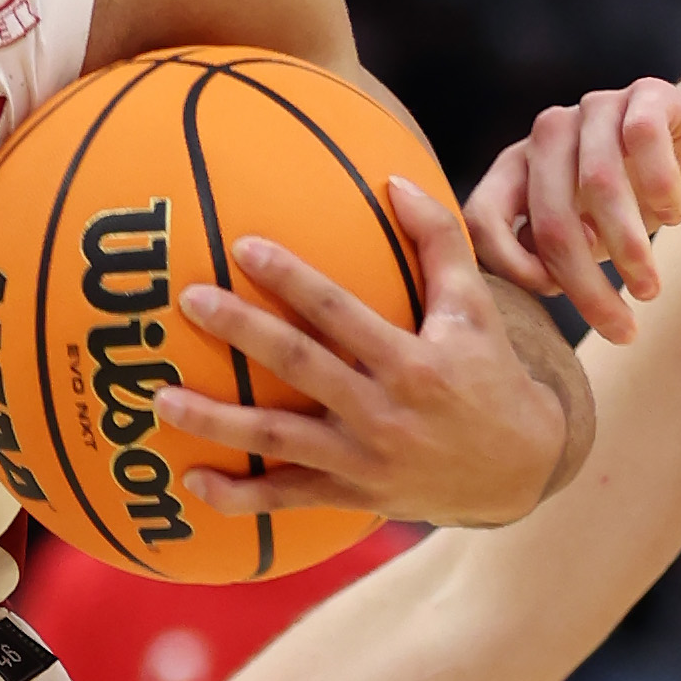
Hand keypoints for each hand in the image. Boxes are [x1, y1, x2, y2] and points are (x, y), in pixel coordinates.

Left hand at [152, 180, 570, 528]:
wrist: (519, 468)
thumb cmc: (488, 373)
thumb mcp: (474, 308)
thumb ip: (439, 241)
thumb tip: (397, 180)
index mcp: (412, 361)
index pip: (341, 313)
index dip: (293, 280)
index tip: (243, 248)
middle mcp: (384, 412)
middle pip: (299, 367)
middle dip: (241, 332)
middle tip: (189, 301)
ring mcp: (364, 461)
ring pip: (278, 442)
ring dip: (217, 423)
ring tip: (161, 400)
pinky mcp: (352, 496)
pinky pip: (288, 500)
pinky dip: (240, 497)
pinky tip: (192, 483)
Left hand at [469, 77, 680, 342]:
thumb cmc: (632, 196)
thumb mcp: (586, 230)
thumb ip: (550, 252)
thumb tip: (541, 285)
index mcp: (518, 166)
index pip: (483, 216)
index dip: (509, 264)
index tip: (550, 298)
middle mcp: (548, 133)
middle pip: (550, 215)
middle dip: (583, 281)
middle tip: (619, 329)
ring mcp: (595, 107)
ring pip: (598, 183)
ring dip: (627, 246)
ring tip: (649, 290)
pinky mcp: (646, 94)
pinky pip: (644, 139)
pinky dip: (661, 185)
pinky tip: (676, 217)